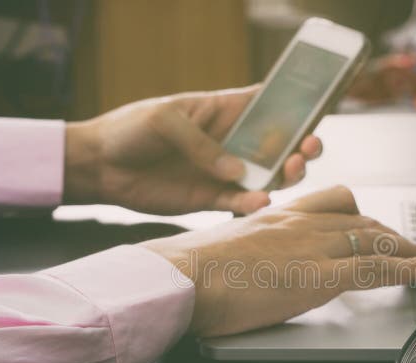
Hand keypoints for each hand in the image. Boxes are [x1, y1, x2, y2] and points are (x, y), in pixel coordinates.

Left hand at [63, 86, 322, 214]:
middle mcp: (231, 141)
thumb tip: (237, 170)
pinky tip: (260, 201)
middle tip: (307, 149)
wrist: (100, 166)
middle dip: (301, 145)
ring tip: (291, 172)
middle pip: (279, 143)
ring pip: (268, 175)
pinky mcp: (211, 199)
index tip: (315, 111)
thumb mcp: (165, 121)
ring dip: (286, 174)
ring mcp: (224, 171)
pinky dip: (252, 204)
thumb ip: (201, 144)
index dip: (294, 106)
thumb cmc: (130, 129)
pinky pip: (240, 203)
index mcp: (223, 111)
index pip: (267, 104)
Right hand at [142, 186, 415, 336]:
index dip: (364, 217)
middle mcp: (302, 224)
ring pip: (376, 240)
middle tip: (412, 248)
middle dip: (392, 236)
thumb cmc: (191, 270)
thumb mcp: (228, 249)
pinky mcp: (320, 276)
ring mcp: (313, 247)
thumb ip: (254, 251)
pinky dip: (413, 268)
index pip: (335, 204)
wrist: (178, 278)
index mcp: (279, 217)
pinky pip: (378, 269)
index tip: (376, 226)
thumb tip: (260, 267)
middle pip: (362, 221)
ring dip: (409, 250)